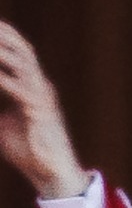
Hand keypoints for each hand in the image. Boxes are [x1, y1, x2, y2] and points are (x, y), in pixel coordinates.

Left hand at [0, 22, 85, 199]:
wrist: (51, 173)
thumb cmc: (28, 150)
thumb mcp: (4, 124)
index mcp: (34, 87)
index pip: (22, 53)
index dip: (8, 36)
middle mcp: (41, 86)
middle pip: (25, 50)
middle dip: (6, 35)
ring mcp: (43, 97)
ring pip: (24, 64)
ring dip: (4, 51)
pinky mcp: (41, 111)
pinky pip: (20, 90)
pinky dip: (5, 79)